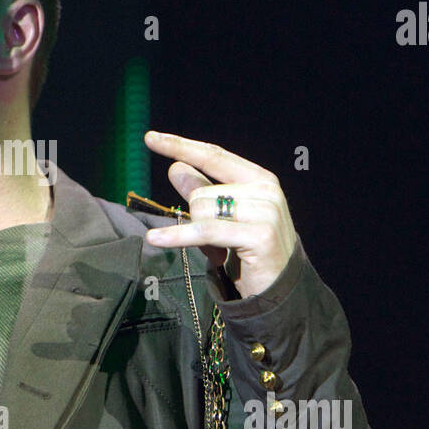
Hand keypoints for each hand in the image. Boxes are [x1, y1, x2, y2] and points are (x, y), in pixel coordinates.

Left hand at [141, 130, 296, 298]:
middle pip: (200, 193)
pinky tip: (155, 239)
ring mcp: (265, 211)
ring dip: (199, 234)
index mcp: (259, 179)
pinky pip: (204, 231)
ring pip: (201, 210)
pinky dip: (178, 237)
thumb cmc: (248, 251)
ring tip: (222, 250)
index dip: (180, 146)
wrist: (278, 290)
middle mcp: (265, 190)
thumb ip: (201, 190)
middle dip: (197, 219)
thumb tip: (174, 166)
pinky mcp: (259, 234)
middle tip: (218, 242)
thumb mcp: (222, 217)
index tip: (149, 138)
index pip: (213, 156)